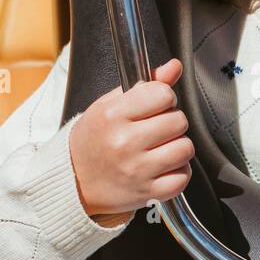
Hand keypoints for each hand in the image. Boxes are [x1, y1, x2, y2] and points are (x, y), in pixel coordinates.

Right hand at [69, 58, 195, 217]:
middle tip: (156, 129)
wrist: (73, 182)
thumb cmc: (94, 140)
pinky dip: (178, 172)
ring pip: (185, 148)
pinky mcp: (148, 193)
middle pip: (179, 121)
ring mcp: (137, 170)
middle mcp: (125, 143)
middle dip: (172, 122)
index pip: (163, 94)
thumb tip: (174, 67)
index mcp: (113, 115)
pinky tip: (162, 168)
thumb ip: (145, 85)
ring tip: (160, 148)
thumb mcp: (109, 105)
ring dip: (178, 147)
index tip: (155, 106)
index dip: (164, 99)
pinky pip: (183, 177)